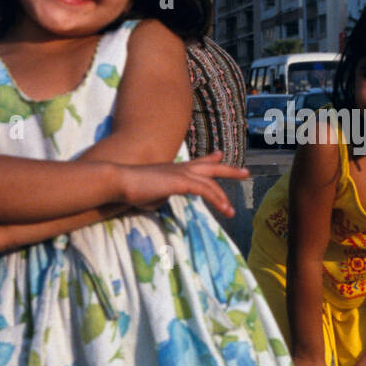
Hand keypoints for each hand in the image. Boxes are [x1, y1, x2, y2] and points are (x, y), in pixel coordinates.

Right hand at [114, 151, 246, 217]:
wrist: (119, 181)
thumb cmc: (131, 190)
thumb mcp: (152, 194)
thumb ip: (163, 193)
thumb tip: (165, 198)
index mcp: (173, 168)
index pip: (196, 162)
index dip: (210, 159)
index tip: (219, 154)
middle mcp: (180, 167)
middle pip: (210, 166)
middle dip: (229, 170)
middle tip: (245, 172)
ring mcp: (181, 173)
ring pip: (210, 182)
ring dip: (223, 197)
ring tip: (232, 211)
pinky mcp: (180, 182)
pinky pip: (205, 190)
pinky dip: (216, 199)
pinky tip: (224, 208)